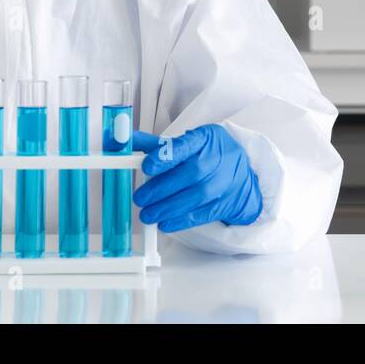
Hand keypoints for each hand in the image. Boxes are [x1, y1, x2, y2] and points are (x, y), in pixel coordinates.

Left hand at [131, 125, 262, 231]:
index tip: (147, 166)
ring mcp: (223, 183)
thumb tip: (124, 141)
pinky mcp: (224, 203)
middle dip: (162, 188)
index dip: (166, 157)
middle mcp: (216, 159)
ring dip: (168, 208)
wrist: (240, 171)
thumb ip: (154, 144)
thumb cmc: (207, 154)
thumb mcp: (185, 142)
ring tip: (147, 214)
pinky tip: (165, 224)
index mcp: (204, 139)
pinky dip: (182, 221)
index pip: (185, 146)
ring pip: (196, 196)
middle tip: (140, 198)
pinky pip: (202, 214)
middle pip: (190, 174)